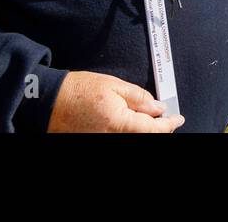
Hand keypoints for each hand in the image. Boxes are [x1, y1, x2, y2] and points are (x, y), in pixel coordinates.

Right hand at [47, 71, 183, 132]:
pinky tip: (131, 123)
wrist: (49, 102)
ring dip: (144, 130)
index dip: (169, 124)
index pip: (153, 129)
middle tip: (164, 116)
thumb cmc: (78, 90)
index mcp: (118, 122)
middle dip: (158, 128)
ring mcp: (102, 142)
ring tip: (147, 117)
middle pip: (145, 137)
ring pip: (134, 138)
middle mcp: (111, 137)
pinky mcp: (95, 142)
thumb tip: (159, 108)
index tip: (178, 118)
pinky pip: (120, 138)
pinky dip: (131, 131)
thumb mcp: (114, 85)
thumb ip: (139, 98)